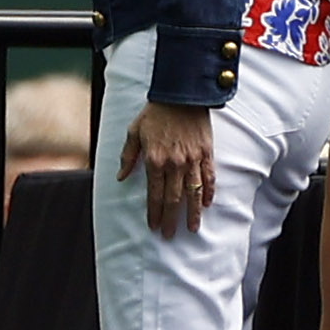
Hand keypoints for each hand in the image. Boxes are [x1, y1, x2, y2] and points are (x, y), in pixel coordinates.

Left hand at [117, 100, 218, 237]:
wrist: (181, 94)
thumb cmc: (155, 113)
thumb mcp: (134, 132)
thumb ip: (128, 156)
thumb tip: (120, 177)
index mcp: (154, 160)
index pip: (154, 194)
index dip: (154, 212)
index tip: (154, 226)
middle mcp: (174, 164)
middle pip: (173, 198)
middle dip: (171, 219)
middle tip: (170, 235)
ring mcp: (192, 159)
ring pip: (193, 192)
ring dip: (192, 212)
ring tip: (193, 228)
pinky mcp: (206, 153)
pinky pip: (209, 177)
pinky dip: (208, 192)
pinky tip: (207, 204)